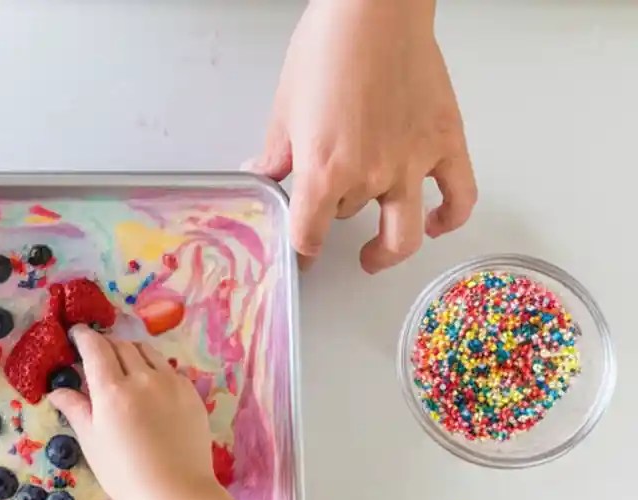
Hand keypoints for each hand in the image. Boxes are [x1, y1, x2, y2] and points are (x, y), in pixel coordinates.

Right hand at [49, 326, 221, 499]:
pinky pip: (168, 368)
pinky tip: (149, 388)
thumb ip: (76, 409)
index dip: (83, 337)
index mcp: (112, 391)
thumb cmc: (125, 476)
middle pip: (121, 345)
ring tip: (123, 367)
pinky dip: (153, 368)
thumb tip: (57, 391)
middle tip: (96, 356)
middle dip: (105, 345)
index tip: (76, 334)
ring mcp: (171, 383)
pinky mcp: (191, 392)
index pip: (95, 348)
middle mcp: (143, 378)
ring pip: (147, 351)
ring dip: (130, 352)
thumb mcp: (92, 443)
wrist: (177, 495)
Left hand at [248, 0, 476, 272]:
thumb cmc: (326, 49)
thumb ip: (276, 153)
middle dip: (334, 214)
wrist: (375, 12)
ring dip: (388, 248)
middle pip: (347, 219)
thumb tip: (259, 175)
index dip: (301, 252)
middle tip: (328, 210)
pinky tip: (438, 225)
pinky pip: (459, 196)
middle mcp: (370, 177)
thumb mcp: (285, 108)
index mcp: (324, 173)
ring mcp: (413, 164)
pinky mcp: (446, 143)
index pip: (309, 237)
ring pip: (403, 230)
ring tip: (376, 254)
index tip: (300, 256)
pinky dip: (451, 218)